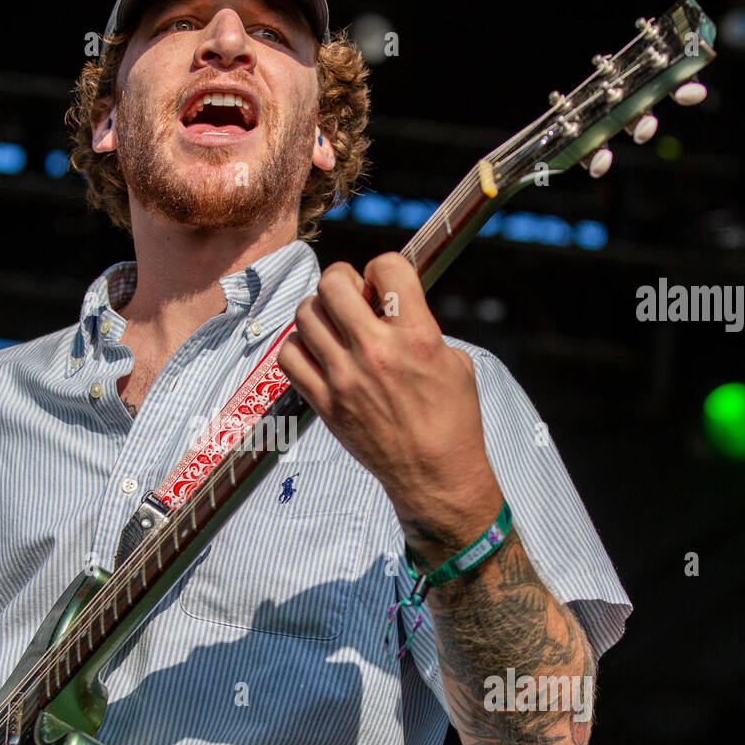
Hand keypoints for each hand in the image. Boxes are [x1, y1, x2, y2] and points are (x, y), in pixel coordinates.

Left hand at [277, 251, 502, 562]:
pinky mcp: (324, 404)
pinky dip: (299, 346)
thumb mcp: (454, 361)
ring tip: (335, 324)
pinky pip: (290, 356)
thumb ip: (420, 326)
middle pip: (332, 284)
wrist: (435, 477)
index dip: (384, 268)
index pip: (386, 267)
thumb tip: (388, 304)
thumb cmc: (452, 421)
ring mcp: (344, 379)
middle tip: (352, 295)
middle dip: (343, 280)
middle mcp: (375, 352)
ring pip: (305, 315)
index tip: (385, 283)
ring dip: (319, 311)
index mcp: (417, 336)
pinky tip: (319, 353)